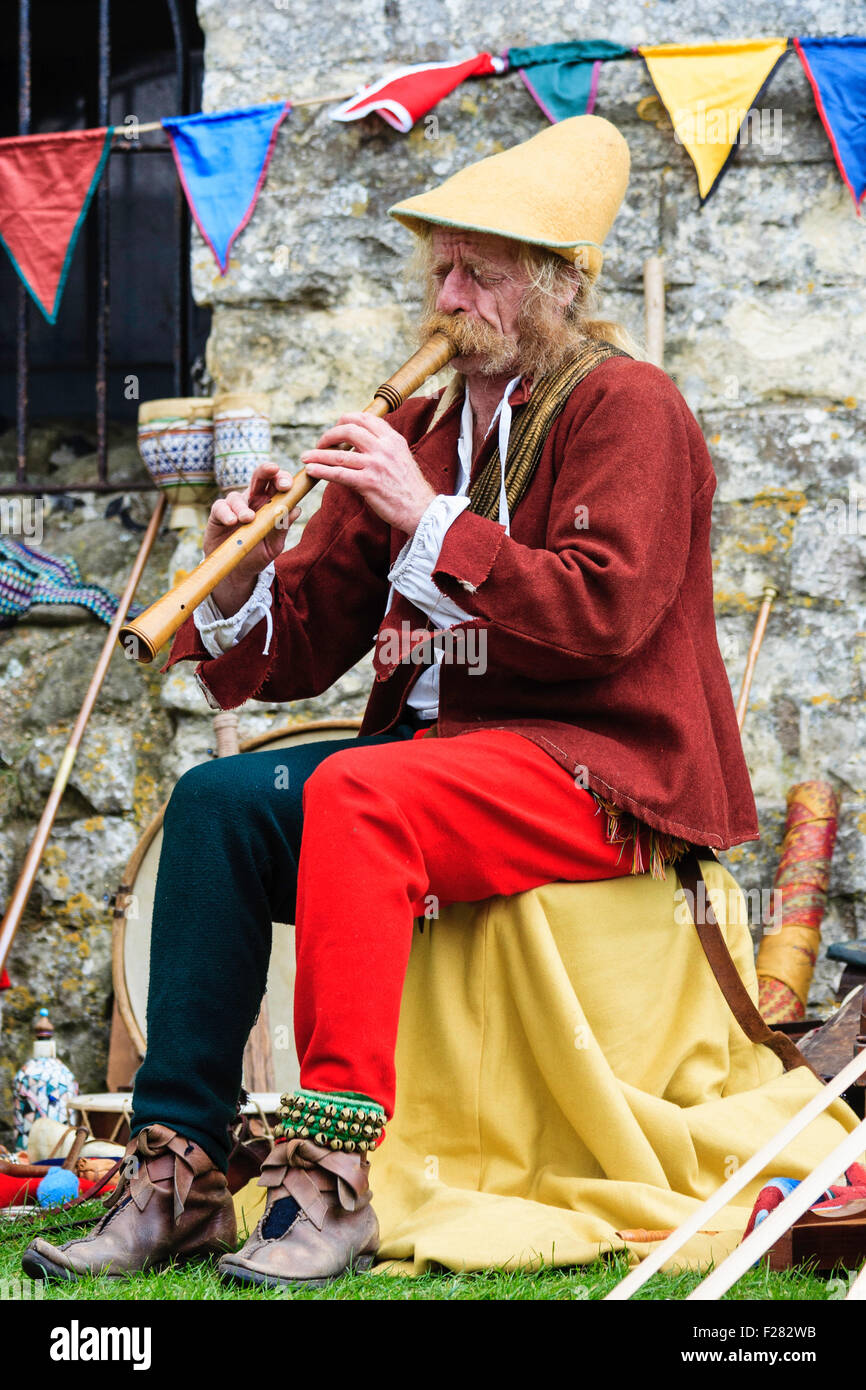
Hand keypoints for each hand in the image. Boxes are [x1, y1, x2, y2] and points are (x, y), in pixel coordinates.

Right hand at [204, 462, 299, 616]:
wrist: (237, 572)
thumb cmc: (258, 554)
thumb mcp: (274, 545)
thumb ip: (282, 528)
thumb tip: (297, 509)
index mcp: (270, 504)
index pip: (277, 485)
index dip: (283, 479)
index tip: (288, 485)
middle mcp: (253, 501)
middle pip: (259, 478)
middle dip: (266, 471)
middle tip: (273, 469)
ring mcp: (235, 506)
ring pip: (238, 496)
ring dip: (243, 506)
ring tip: (248, 519)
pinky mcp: (218, 515)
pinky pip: (221, 507)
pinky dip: (226, 512)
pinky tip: (232, 521)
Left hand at [300, 414, 435, 534]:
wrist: (422, 510)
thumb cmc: (409, 488)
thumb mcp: (401, 457)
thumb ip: (383, 446)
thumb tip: (361, 441)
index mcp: (393, 439)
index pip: (364, 418)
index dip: (345, 421)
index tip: (336, 431)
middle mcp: (384, 447)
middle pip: (348, 429)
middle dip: (329, 435)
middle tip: (321, 444)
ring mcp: (376, 464)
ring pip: (339, 454)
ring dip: (318, 454)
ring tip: (305, 457)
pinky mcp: (368, 483)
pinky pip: (338, 473)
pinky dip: (321, 470)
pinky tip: (311, 470)